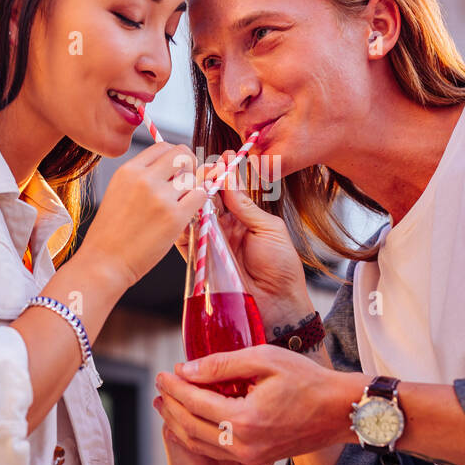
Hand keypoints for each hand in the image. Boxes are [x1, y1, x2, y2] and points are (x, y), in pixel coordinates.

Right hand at [80, 142, 206, 288]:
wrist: (104, 262)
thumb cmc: (110, 234)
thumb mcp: (118, 192)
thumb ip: (142, 177)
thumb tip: (171, 168)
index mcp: (128, 170)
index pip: (163, 146)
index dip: (175, 157)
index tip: (177, 170)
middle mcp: (144, 179)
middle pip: (183, 155)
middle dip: (190, 167)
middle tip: (187, 184)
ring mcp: (161, 197)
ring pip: (194, 176)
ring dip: (194, 187)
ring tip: (183, 203)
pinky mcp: (174, 217)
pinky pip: (200, 196)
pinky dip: (200, 202)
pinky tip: (189, 212)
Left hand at [154, 345, 363, 464]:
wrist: (341, 412)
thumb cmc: (308, 380)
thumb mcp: (265, 360)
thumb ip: (223, 365)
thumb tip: (188, 369)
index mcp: (245, 418)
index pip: (195, 401)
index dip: (175, 385)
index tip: (164, 371)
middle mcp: (243, 443)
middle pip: (191, 425)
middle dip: (171, 403)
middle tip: (161, 383)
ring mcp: (250, 454)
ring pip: (199, 442)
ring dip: (179, 420)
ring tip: (168, 400)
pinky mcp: (257, 459)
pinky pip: (216, 449)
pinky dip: (197, 434)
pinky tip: (190, 419)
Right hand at [173, 149, 311, 330]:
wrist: (278, 304)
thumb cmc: (282, 267)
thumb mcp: (269, 230)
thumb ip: (246, 207)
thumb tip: (229, 180)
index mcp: (244, 219)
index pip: (228, 191)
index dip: (223, 175)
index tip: (222, 159)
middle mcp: (225, 229)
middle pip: (208, 200)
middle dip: (204, 182)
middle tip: (204, 169)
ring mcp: (212, 244)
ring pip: (194, 217)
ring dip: (192, 200)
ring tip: (194, 186)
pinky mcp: (202, 262)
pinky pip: (187, 243)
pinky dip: (182, 228)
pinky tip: (183, 213)